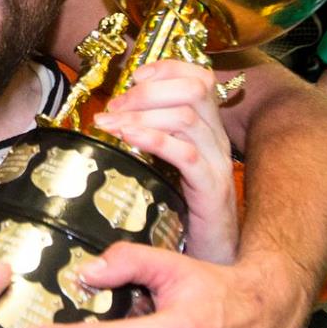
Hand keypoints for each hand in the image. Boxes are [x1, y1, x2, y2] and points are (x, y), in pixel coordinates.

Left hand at [92, 61, 239, 263]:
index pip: (200, 77)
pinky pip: (186, 154)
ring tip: (109, 124)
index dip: (166, 67)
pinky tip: (127, 139)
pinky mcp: (210, 190)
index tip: (133, 76)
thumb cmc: (185, 216)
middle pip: (193, 89)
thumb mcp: (169, 170)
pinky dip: (153, 139)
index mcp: (209, 131)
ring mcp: (216, 164)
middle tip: (114, 107)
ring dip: (141, 114)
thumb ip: (153, 143)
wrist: (216, 260)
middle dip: (148, 90)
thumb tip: (112, 120)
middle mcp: (217, 141)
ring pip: (187, 117)